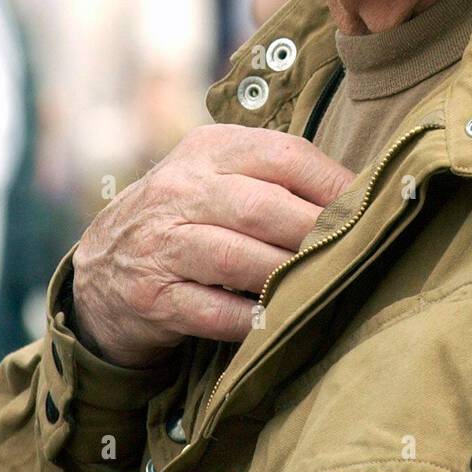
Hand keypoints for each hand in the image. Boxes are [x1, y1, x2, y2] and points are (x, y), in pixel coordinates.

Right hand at [71, 125, 354, 368]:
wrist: (102, 270)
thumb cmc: (188, 217)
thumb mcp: (220, 176)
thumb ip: (278, 177)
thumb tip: (364, 194)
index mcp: (208, 149)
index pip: (283, 154)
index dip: (334, 183)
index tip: (369, 207)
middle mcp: (180, 190)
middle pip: (265, 208)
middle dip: (317, 234)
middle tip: (355, 252)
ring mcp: (161, 244)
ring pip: (242, 259)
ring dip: (289, 277)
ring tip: (323, 284)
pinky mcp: (152, 297)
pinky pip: (217, 312)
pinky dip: (254, 320)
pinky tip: (279, 322)